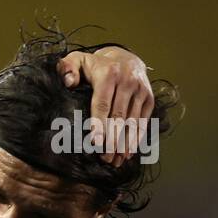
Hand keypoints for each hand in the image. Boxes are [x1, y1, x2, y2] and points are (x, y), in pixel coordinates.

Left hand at [57, 46, 154, 165]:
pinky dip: (137, 138)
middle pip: (119, 116)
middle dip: (113, 139)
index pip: (102, 103)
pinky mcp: (149, 97)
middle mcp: (127, 82)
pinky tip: (129, 152)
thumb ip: (68, 68)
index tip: (96, 142)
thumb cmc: (96, 65)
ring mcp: (140, 90)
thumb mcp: (78, 60)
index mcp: (108, 74)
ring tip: (116, 160)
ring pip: (133, 121)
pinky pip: (143, 121)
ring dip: (126, 143)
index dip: (99, 124)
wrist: (126, 57)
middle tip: (105, 157)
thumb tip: (69, 82)